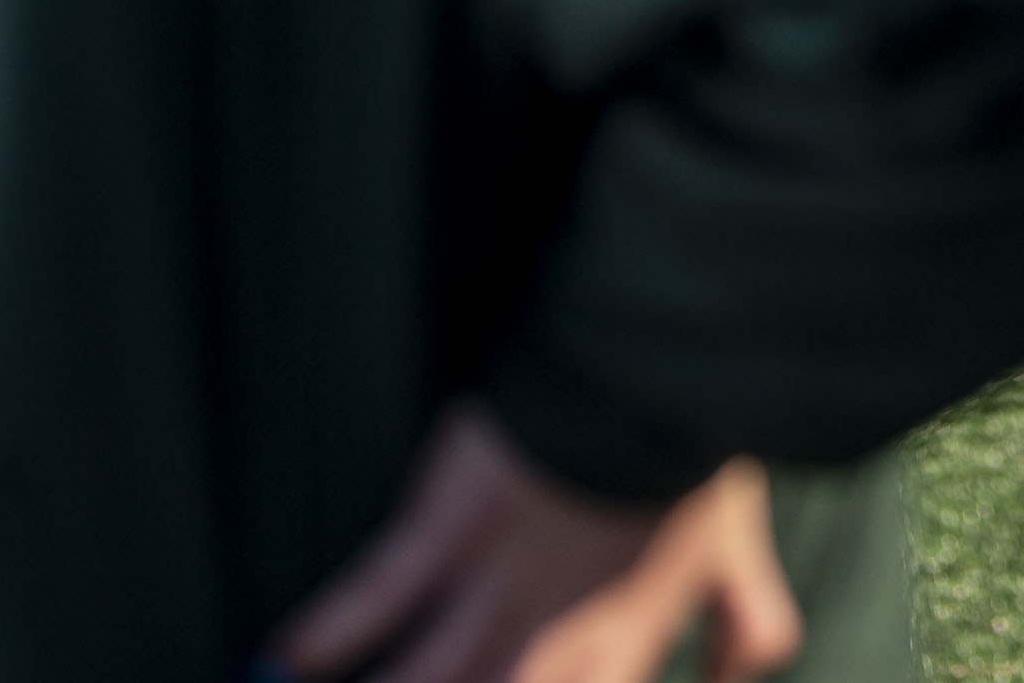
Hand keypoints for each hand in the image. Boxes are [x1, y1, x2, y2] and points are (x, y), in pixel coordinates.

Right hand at [260, 406, 803, 682]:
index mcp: (624, 647)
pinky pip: (383, 593)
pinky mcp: (455, 523)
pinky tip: (279, 662)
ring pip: (432, 679)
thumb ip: (745, 635)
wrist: (667, 372)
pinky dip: (328, 634)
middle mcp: (560, 637)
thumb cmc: (693, 456)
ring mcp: (501, 583)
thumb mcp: (738, 560)